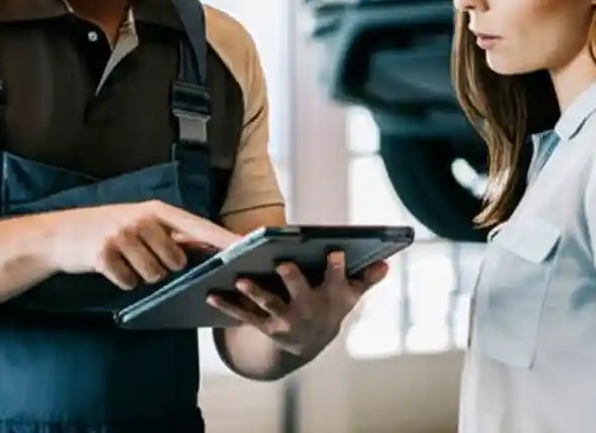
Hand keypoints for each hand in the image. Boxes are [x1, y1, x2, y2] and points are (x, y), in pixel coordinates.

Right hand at [50, 201, 240, 289]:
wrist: (61, 233)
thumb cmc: (108, 228)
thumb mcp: (141, 222)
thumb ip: (172, 233)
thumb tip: (209, 245)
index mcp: (156, 210)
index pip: (198, 225)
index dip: (222, 239)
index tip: (246, 246)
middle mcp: (141, 219)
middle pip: (175, 261)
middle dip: (162, 267)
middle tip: (140, 255)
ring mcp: (121, 235)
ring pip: (153, 275)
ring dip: (141, 275)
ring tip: (124, 259)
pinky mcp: (104, 255)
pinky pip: (129, 282)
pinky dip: (122, 281)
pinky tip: (110, 267)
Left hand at [206, 251, 389, 356]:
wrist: (308, 343)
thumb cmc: (329, 307)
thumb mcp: (350, 295)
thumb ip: (365, 278)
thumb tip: (385, 264)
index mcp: (330, 298)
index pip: (337, 281)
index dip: (337, 268)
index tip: (336, 252)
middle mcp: (308, 310)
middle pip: (300, 293)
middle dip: (292, 279)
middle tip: (283, 263)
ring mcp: (285, 319)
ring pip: (269, 305)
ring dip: (255, 293)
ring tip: (241, 279)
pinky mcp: (264, 325)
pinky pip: (244, 315)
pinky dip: (227, 305)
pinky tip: (210, 293)